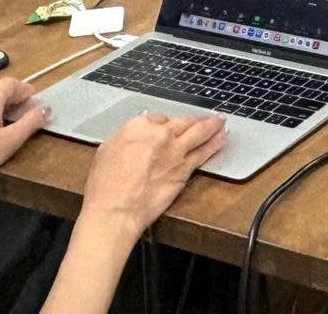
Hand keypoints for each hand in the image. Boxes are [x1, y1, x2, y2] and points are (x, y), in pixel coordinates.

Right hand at [78, 113, 227, 244]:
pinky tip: (220, 139)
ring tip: (220, 121)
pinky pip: (204, 152)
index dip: (163, 124)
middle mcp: (160, 134)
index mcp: (138, 126)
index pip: (158, 118)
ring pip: (199, 132)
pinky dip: (214, 143)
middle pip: (183, 121)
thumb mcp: (107, 151)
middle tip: (204, 117)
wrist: (117, 210)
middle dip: (194, 119)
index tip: (167, 127)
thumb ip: (125, 139)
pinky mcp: (185, 168)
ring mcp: (175, 150)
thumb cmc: (106, 187)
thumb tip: (135, 136)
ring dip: (212, 125)